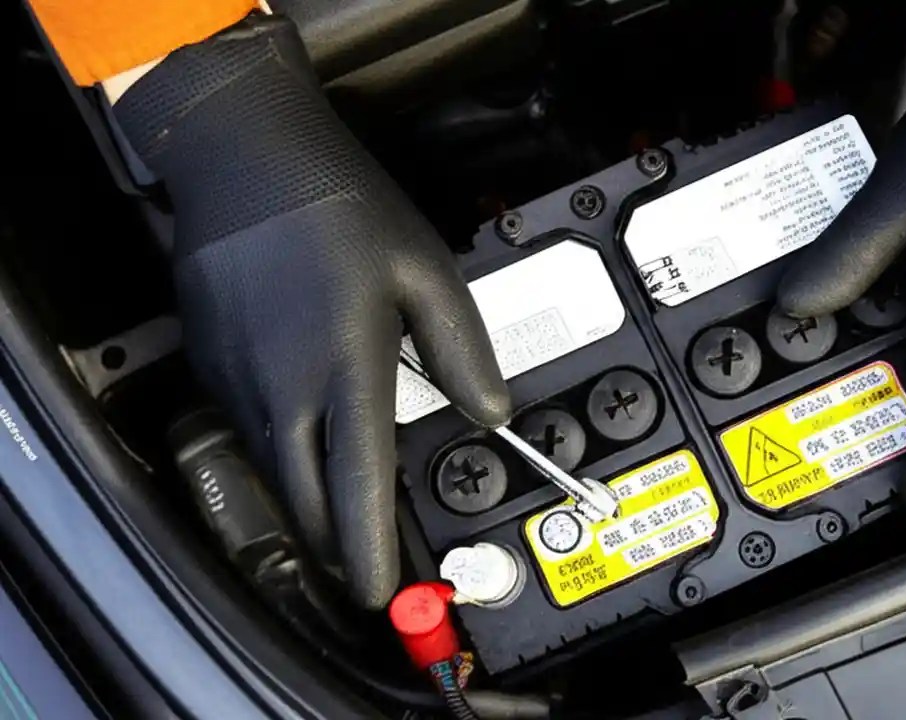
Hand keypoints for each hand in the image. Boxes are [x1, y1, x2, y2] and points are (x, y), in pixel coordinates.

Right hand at [116, 15, 510, 606]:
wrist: (244, 158)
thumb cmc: (337, 206)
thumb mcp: (424, 268)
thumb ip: (462, 348)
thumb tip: (492, 411)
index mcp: (345, 360)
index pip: (358, 479)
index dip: (369, 545)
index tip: (379, 589)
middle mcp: (283, 381)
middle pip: (304, 496)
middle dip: (335, 544)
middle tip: (362, 567)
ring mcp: (238, 376)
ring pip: (273, 469)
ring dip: (306, 503)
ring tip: (339, 520)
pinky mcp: (211, 364)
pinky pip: (248, 430)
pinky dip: (278, 454)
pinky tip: (303, 446)